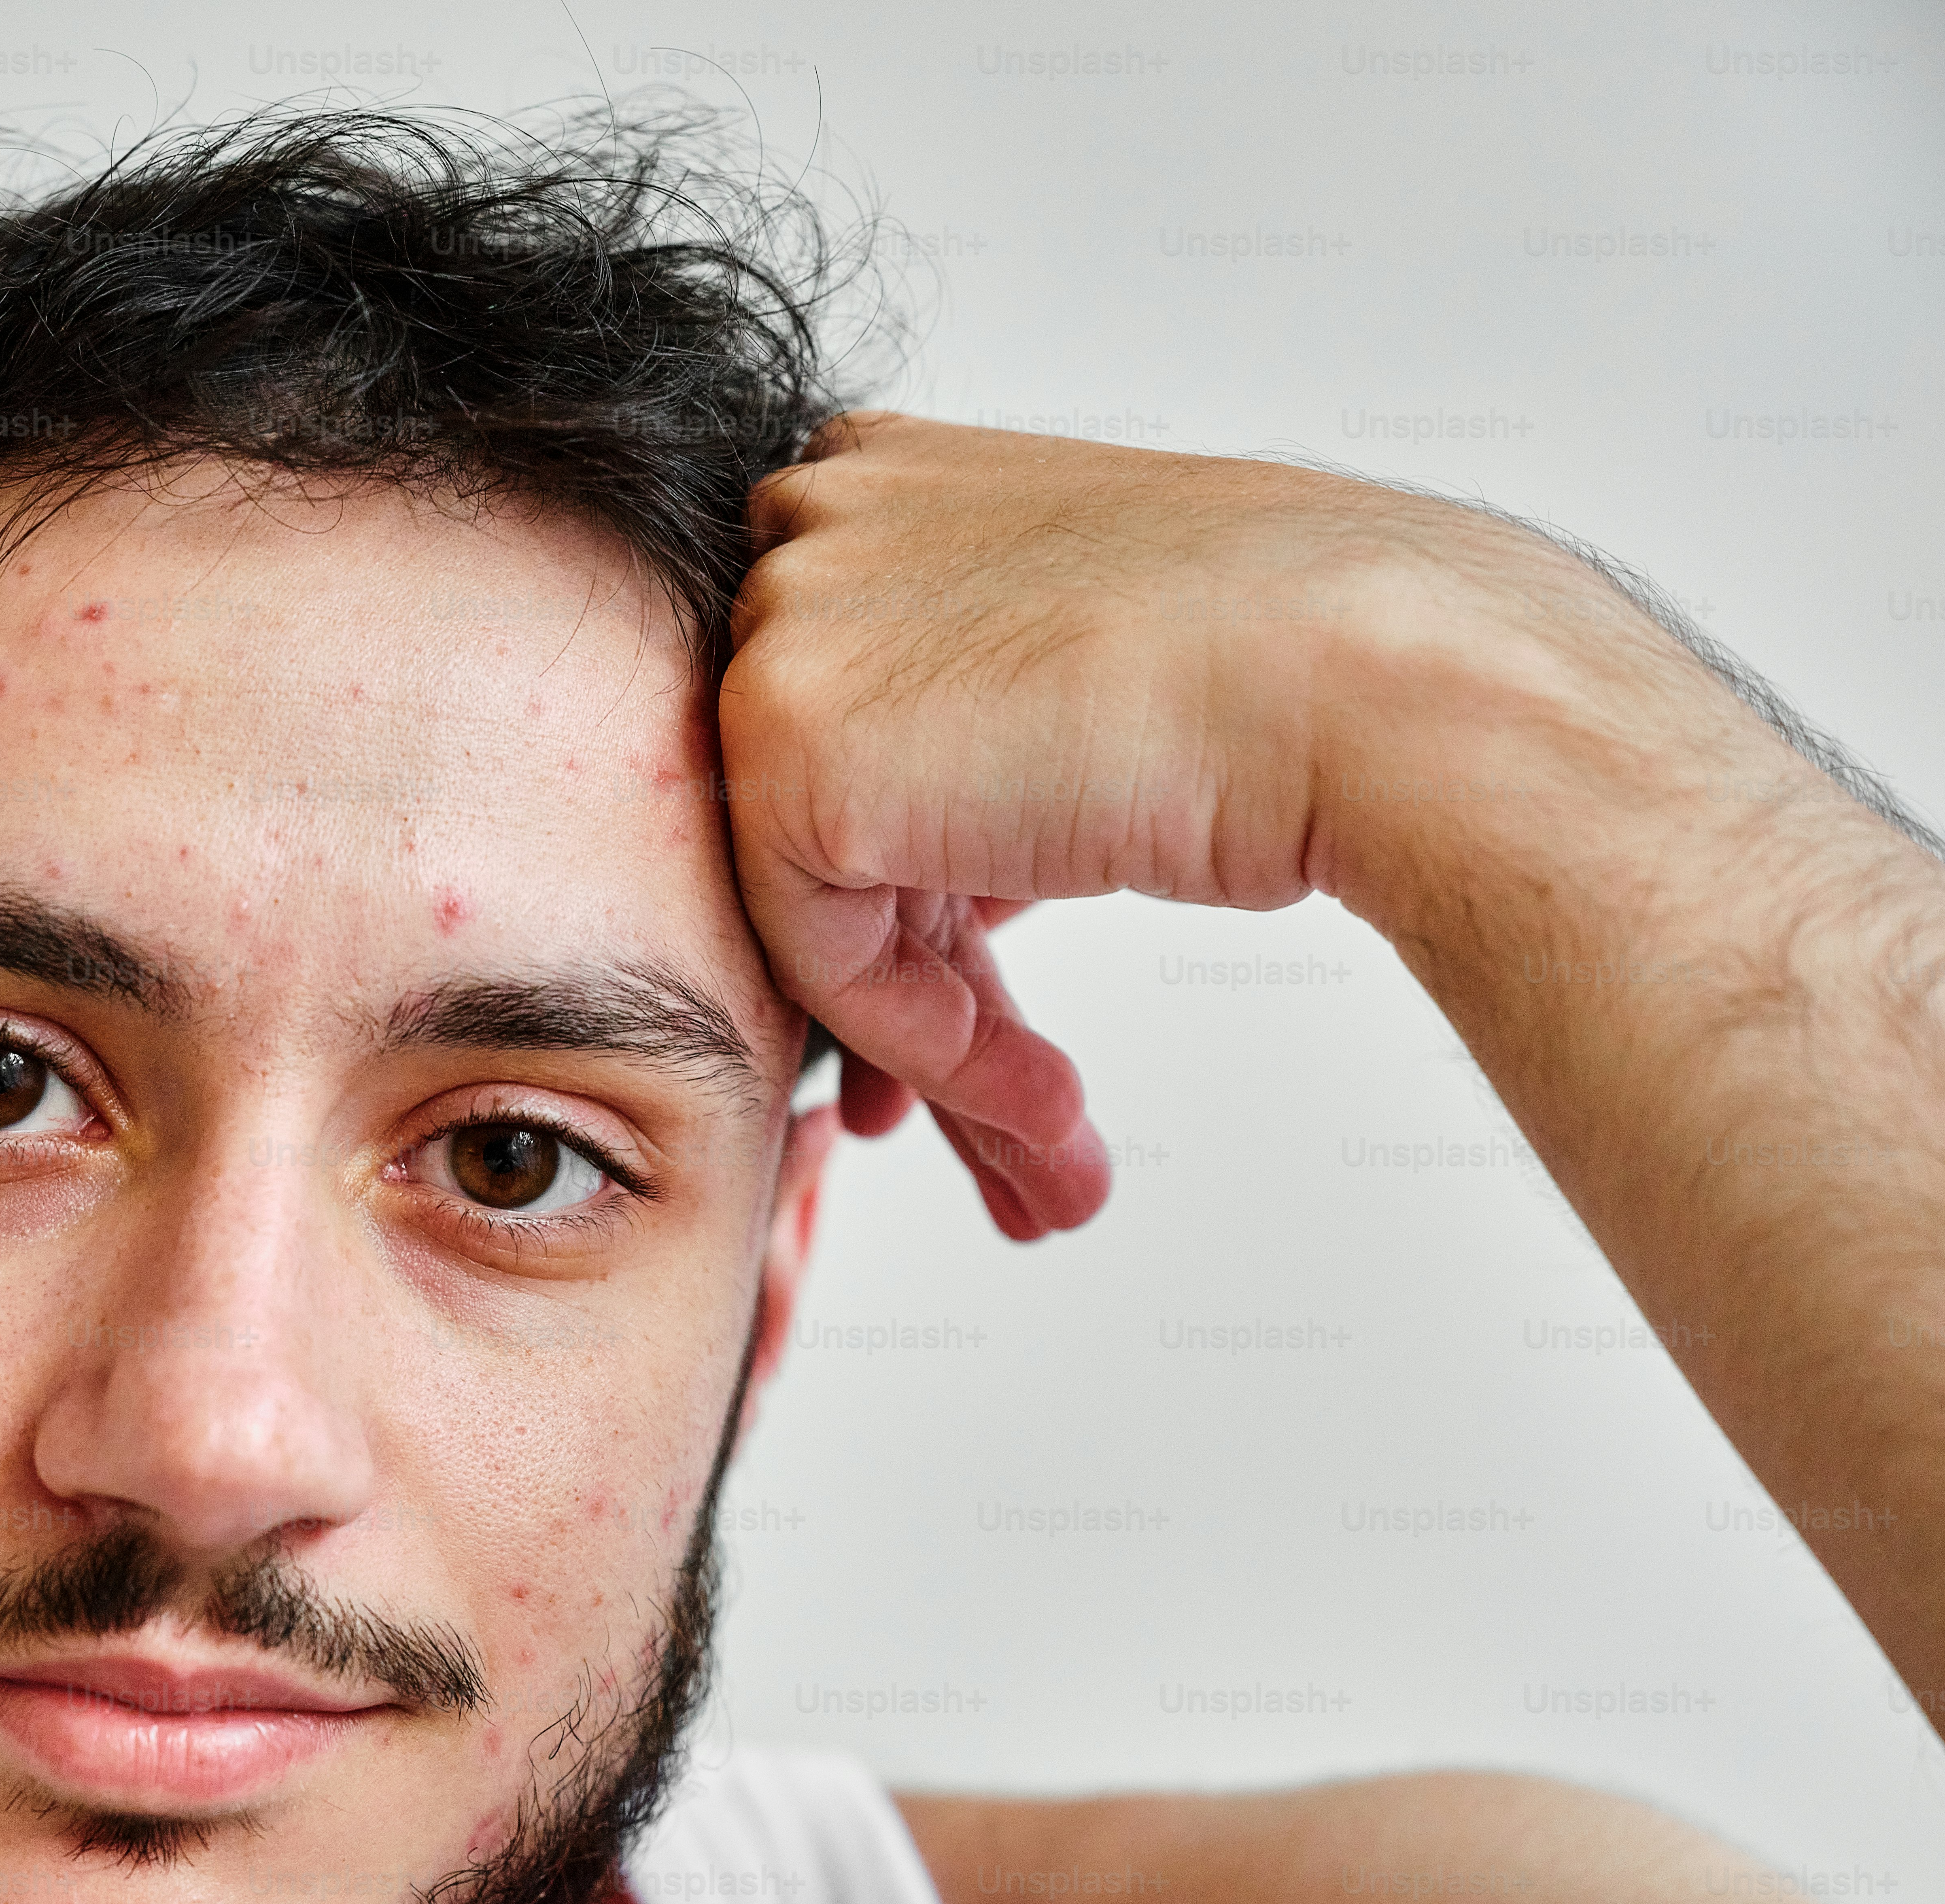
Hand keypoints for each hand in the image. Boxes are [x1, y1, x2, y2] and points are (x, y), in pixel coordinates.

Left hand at [719, 411, 1412, 1237]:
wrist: (1372, 679)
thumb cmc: (1288, 663)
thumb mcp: (1083, 677)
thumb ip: (963, 751)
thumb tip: (921, 869)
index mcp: (882, 481)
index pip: (854, 732)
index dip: (922, 897)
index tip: (990, 1006)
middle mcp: (812, 535)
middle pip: (836, 826)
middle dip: (933, 997)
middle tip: (1030, 1119)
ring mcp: (789, 632)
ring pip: (826, 907)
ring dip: (952, 1057)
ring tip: (1053, 1165)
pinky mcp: (788, 746)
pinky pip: (825, 953)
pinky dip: (932, 1047)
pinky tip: (1053, 1112)